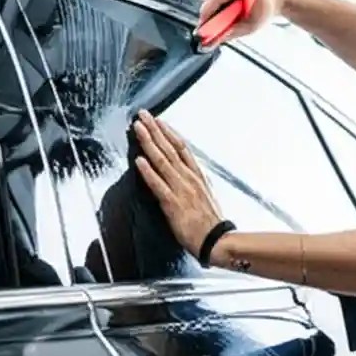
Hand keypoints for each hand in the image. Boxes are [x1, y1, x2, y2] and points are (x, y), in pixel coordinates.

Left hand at [132, 111, 221, 257]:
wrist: (217, 241)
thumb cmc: (210, 223)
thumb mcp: (206, 195)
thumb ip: (195, 182)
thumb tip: (186, 172)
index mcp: (197, 176)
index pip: (182, 148)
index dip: (168, 132)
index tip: (158, 120)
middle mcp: (189, 179)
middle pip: (170, 148)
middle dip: (155, 130)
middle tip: (143, 115)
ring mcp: (181, 190)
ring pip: (162, 161)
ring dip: (149, 143)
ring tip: (138, 129)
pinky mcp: (173, 204)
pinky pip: (158, 185)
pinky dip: (148, 171)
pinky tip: (139, 160)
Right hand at [196, 0, 288, 42]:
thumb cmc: (265, 11)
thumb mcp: (250, 26)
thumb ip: (229, 34)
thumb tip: (208, 44)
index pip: (215, 0)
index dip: (205, 16)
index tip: (200, 31)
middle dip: (212, 14)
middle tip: (214, 29)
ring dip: (215, 7)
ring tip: (228, 16)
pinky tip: (231, 4)